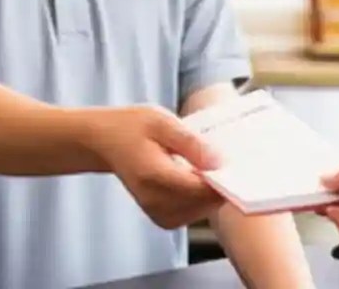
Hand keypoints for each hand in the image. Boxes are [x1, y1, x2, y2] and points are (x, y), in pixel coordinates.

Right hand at [88, 105, 224, 228]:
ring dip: (211, 193)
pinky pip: (190, 214)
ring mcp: (155, 211)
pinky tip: (199, 179)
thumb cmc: (132, 126)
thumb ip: (191, 142)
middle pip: (203, 203)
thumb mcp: (162, 122)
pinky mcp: (159, 215)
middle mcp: (153, 199)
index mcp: (153, 175)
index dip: (222, 179)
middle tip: (224, 160)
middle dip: (219, 185)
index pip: (199, 189)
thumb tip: (220, 162)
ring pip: (200, 211)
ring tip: (209, 166)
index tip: (234, 163)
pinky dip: (200, 200)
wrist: (105, 141)